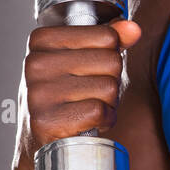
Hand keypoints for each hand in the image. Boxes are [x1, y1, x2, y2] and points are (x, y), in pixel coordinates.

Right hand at [23, 18, 140, 147]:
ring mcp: (39, 93)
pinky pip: (99, 111)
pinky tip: (86, 122)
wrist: (43, 140)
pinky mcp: (47, 122)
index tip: (90, 69)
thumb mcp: (85, 59)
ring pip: (109, 87)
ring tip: (86, 107)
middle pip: (111, 61)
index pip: (107, 36)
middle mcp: (36, 63)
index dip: (109, 55)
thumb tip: (133, 29)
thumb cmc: (69, 93)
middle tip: (89, 93)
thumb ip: (110, 39)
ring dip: (108, 102)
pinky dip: (103, 120)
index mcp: (42, 39)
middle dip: (110, 80)